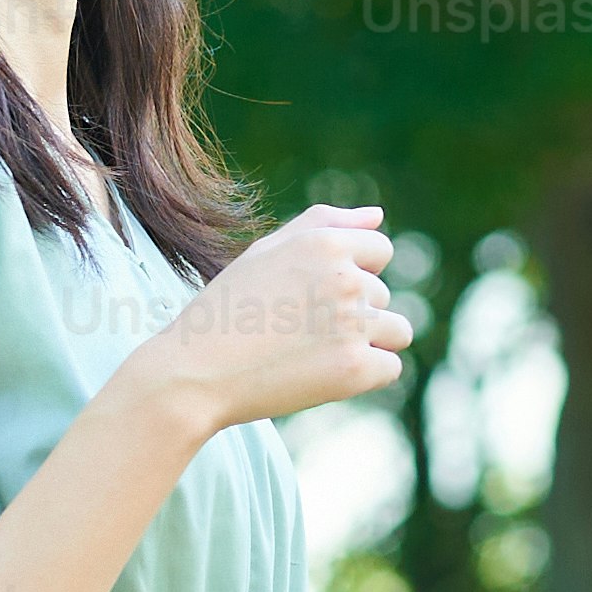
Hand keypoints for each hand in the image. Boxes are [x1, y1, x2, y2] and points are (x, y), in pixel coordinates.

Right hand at [139, 204, 409, 433]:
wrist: (195, 372)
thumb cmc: (227, 310)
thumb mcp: (268, 251)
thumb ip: (325, 224)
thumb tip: (378, 215)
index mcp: (325, 243)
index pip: (380, 251)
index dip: (354, 275)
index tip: (319, 297)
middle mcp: (345, 278)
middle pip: (382, 295)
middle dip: (352, 313)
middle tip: (298, 332)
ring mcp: (353, 324)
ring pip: (396, 331)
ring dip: (367, 344)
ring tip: (316, 354)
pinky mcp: (356, 368)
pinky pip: (390, 368)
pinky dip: (364, 376)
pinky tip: (324, 375)